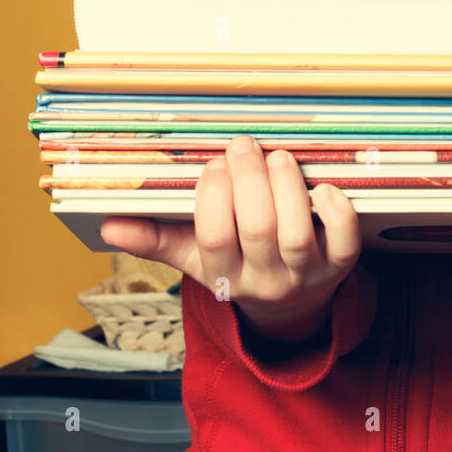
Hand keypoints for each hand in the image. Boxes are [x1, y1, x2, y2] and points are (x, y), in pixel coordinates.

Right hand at [100, 136, 362, 337]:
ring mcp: (305, 274)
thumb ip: (155, 238)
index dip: (213, 195)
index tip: (213, 165)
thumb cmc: (237, 264)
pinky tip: (321, 186)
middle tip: (242, 146)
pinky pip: (344, 240)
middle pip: (256, 229)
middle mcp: (264, 280)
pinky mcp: (340, 265)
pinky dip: (335, 210)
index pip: (212, 237)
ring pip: (296, 233)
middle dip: (249, 179)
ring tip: (277, 157)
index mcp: (223, 275)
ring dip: (286, 187)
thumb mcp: (195, 257)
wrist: (290, 306)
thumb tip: (108, 225)